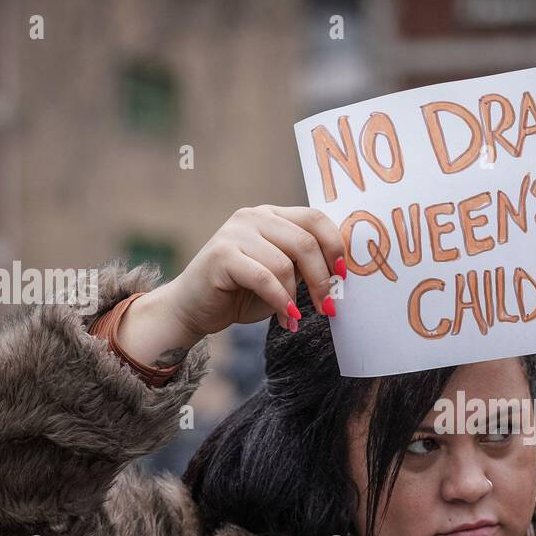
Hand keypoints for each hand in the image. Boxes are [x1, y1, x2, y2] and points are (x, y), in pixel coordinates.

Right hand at [117, 205, 346, 366]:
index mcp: (273, 216)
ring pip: (285, 263)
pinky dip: (280, 301)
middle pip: (305, 241)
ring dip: (296, 297)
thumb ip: (305, 265)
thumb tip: (341, 272)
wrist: (193, 308)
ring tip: (294, 318)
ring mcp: (235, 232)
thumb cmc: (242, 293)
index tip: (342, 278)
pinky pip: (264, 278)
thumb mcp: (282, 275)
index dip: (335, 248)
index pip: (316, 219)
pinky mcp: (221, 255)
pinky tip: (285, 319)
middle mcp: (254, 217)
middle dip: (322, 279)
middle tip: (327, 306)